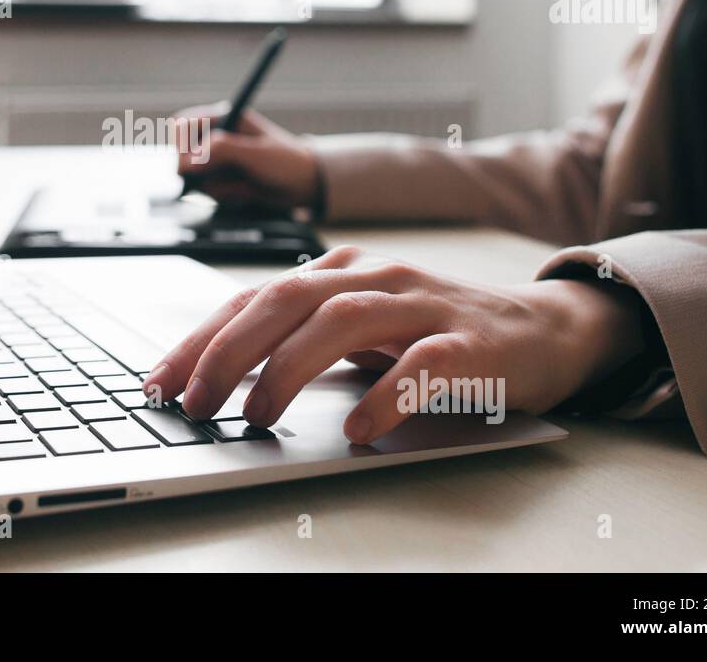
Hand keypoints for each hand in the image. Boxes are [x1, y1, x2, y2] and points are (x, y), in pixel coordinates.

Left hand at [142, 246, 644, 442]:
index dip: (203, 337)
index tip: (160, 381)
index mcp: (342, 277)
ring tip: (256, 415)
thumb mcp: (363, 329)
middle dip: (229, 350)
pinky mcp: (472, 344)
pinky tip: (359, 429)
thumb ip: (305, 339)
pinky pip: (423, 366)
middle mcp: (377, 280)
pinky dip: (385, 396)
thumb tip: (223, 373)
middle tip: (194, 401)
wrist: (545, 329)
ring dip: (290, 369)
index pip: (256, 298)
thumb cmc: (440, 333)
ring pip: (344, 321)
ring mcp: (425, 307)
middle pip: (287, 300)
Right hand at [171, 104, 319, 209]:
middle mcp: (216, 136)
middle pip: (182, 153)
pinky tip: (243, 191)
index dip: (181, 145)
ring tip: (242, 185)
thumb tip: (189, 161)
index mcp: (224, 118)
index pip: (183, 125)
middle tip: (220, 179)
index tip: (188, 166)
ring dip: (215, 186)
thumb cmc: (286, 162)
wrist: (303, 186)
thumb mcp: (256, 153)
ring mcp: (216, 159)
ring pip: (192, 176)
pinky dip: (221, 195)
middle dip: (199, 171)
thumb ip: (221, 151)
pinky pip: (204, 190)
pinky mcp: (219, 178)